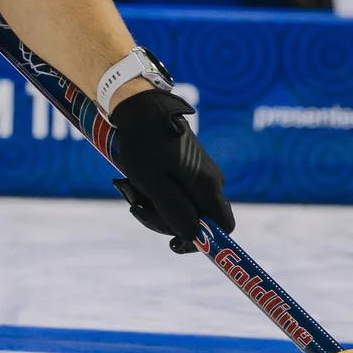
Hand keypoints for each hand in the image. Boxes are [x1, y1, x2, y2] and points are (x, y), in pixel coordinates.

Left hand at [109, 88, 233, 252]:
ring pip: (182, 207)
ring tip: (128, 188)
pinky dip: (154, 193)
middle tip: (134, 206)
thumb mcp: (153, 182)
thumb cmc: (144, 143)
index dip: (203, 241)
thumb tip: (192, 236)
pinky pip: (175, 193)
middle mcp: (211, 182)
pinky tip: (134, 183)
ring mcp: (200, 174)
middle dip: (163, 220)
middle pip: (197, 220)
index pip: (224, 227)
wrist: (140, 108)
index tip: (173, 243)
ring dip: (154, 206)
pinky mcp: (188, 169)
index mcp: (208, 186)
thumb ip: (174, 210)